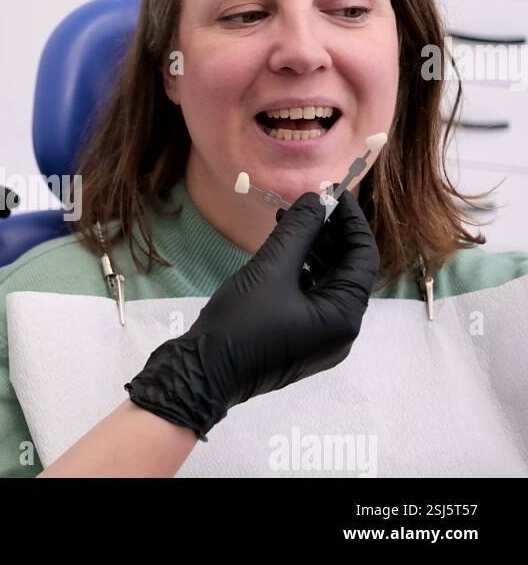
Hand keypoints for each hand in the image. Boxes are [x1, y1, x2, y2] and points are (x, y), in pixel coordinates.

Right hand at [125, 187, 379, 438]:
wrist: (202, 373)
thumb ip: (298, 230)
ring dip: (312, 251)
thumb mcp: (270, 270)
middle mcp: (340, 330)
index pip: (363, 258)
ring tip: (286, 220)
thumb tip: (317, 198)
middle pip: (346, 271)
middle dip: (328, 234)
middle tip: (306, 203)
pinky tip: (279, 251)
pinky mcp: (297, 341)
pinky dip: (300, 272)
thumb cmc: (240, 323)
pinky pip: (309, 299)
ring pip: (325, 284)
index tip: (332, 191)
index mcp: (344, 316)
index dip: (350, 220)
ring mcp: (318, 339)